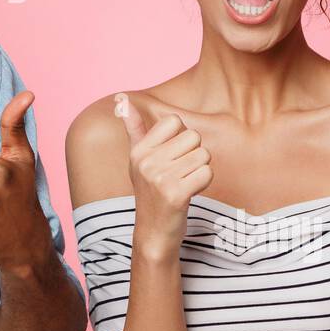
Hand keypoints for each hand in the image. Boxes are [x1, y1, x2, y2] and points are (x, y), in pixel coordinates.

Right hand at [116, 93, 212, 261]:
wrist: (153, 232)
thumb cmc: (151, 191)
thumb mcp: (138, 159)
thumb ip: (134, 128)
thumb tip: (122, 98)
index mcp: (138, 150)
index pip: (175, 121)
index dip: (181, 138)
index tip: (172, 157)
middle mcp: (146, 162)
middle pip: (193, 137)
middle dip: (195, 154)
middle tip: (181, 173)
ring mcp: (159, 178)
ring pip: (203, 155)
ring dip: (200, 170)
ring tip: (185, 183)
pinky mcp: (175, 194)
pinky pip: (207, 173)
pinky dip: (204, 183)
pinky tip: (191, 192)